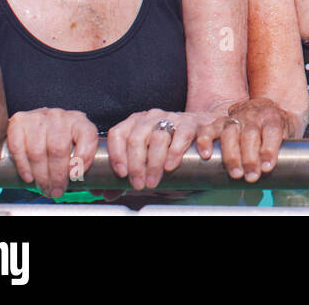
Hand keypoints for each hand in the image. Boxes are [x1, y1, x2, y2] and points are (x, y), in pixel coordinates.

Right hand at [5, 108, 98, 198]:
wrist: (37, 122)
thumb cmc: (59, 137)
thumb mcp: (77, 143)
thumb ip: (83, 159)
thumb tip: (83, 182)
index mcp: (79, 120)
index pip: (87, 136)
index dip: (83, 158)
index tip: (76, 176)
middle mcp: (59, 117)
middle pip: (58, 149)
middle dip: (57, 176)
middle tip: (56, 191)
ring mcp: (38, 118)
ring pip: (38, 151)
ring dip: (40, 175)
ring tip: (43, 188)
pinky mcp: (19, 122)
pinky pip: (18, 147)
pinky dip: (23, 166)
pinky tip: (29, 178)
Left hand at [107, 109, 221, 190]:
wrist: (201, 125)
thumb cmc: (168, 142)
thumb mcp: (145, 153)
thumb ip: (127, 171)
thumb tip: (107, 192)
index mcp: (136, 122)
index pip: (119, 134)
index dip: (117, 155)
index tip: (122, 174)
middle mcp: (153, 117)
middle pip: (138, 138)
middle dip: (137, 165)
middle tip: (139, 184)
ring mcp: (174, 118)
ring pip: (160, 137)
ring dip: (156, 162)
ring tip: (155, 180)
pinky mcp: (194, 123)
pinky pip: (186, 135)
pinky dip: (183, 149)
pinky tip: (181, 162)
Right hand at [204, 98, 289, 181]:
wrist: (265, 106)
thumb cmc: (277, 126)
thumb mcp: (288, 132)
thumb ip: (286, 148)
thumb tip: (287, 171)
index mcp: (272, 118)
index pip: (272, 132)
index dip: (269, 150)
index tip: (267, 167)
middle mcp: (253, 116)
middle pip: (250, 135)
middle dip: (250, 158)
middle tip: (251, 176)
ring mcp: (236, 117)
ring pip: (231, 133)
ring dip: (232, 155)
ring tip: (236, 174)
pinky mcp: (220, 121)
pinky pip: (210, 129)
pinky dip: (206, 141)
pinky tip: (207, 154)